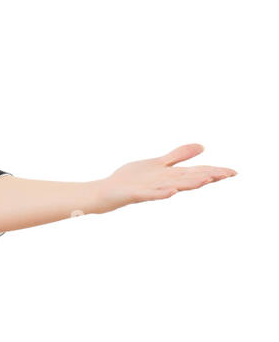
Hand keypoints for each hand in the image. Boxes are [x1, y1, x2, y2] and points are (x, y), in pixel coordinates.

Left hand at [94, 144, 235, 213]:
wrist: (108, 191)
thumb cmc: (132, 179)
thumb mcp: (158, 163)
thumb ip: (179, 156)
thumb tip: (202, 147)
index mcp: (171, 176)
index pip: (197, 172)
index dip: (214, 172)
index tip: (233, 172)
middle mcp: (165, 183)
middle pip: (190, 179)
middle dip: (208, 177)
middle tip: (227, 175)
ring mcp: (152, 189)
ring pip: (174, 186)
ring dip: (189, 184)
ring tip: (205, 180)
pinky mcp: (137, 194)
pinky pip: (151, 194)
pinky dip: (161, 193)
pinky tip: (171, 191)